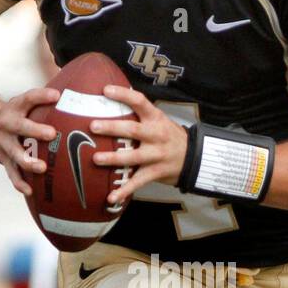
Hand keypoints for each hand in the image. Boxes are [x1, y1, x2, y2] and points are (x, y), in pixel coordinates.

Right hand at [0, 88, 59, 194]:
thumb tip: (80, 99)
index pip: (28, 98)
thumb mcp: (25, 104)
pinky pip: (11, 173)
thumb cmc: (18, 114)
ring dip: (28, 161)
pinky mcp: (2, 159)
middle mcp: (6, 124)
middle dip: (35, 130)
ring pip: (15, 153)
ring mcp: (3, 143)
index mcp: (15, 107)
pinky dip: (19, 183)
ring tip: (42, 168)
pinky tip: (30, 191)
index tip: (57, 96)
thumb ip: (44, 103)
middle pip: (20, 126)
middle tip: (52, 134)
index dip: (41, 96)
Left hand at [90, 85, 188, 207]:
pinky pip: (138, 182)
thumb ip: (140, 114)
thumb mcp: (159, 120)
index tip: (105, 90)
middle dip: (112, 128)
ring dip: (114, 158)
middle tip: (93, 126)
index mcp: (156, 118)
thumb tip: (111, 101)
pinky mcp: (156, 172)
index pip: (140, 101)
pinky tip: (111, 197)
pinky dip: (124, 190)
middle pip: (133, 130)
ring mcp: (157, 155)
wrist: (194, 157)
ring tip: (95, 159)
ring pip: (134, 157)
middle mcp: (156, 135)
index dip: (123, 95)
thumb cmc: (169, 136)